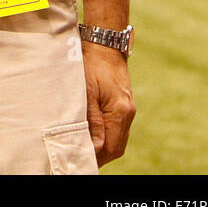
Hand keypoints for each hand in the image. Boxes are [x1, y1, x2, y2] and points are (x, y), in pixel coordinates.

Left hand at [82, 41, 134, 165]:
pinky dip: (106, 137)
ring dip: (103, 148)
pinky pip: (117, 129)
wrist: (104, 46)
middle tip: (80, 160)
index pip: (111, 146)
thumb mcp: (86, 90)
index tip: (80, 160)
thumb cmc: (91, 65)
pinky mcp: (123, 106)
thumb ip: (91, 119)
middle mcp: (128, 113)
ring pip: (117, 140)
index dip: (97, 157)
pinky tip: (92, 138)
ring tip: (83, 152)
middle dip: (100, 157)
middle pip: (116, 147)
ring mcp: (127, 110)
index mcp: (120, 111)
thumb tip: (94, 145)